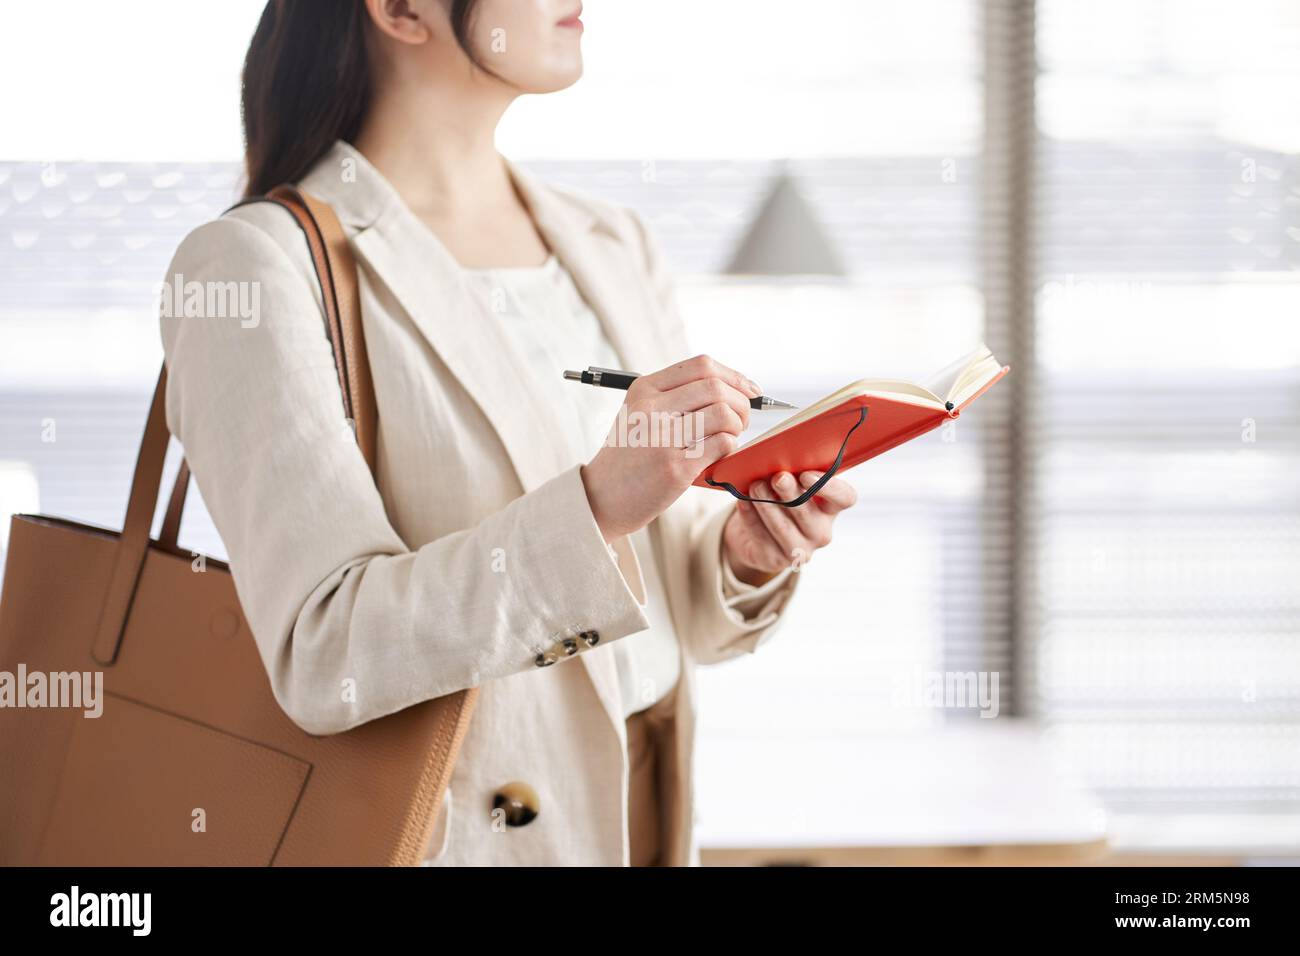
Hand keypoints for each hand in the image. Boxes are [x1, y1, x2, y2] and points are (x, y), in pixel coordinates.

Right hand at [581, 354, 761, 541]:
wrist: (601, 497)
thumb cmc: (629, 455)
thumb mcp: (639, 413)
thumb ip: (675, 396)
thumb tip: (733, 387)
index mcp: (644, 389)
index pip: (702, 366)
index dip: (734, 376)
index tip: (750, 390)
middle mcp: (651, 408)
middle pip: (717, 387)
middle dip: (741, 403)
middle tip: (742, 419)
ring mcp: (662, 438)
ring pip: (724, 414)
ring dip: (737, 427)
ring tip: (729, 438)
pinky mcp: (674, 467)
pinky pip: (722, 444)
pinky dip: (730, 447)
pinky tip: (719, 454)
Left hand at [722, 470, 857, 585]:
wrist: (757, 533)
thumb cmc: (778, 499)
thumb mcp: (791, 484)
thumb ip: (793, 473)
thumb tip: (779, 458)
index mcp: (831, 508)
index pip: (845, 498)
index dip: (829, 487)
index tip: (806, 475)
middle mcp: (821, 531)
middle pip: (808, 513)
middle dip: (791, 493)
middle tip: (777, 477)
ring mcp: (800, 549)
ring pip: (783, 527)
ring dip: (767, 504)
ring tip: (756, 486)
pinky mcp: (776, 559)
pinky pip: (761, 536)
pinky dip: (751, 516)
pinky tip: (743, 501)